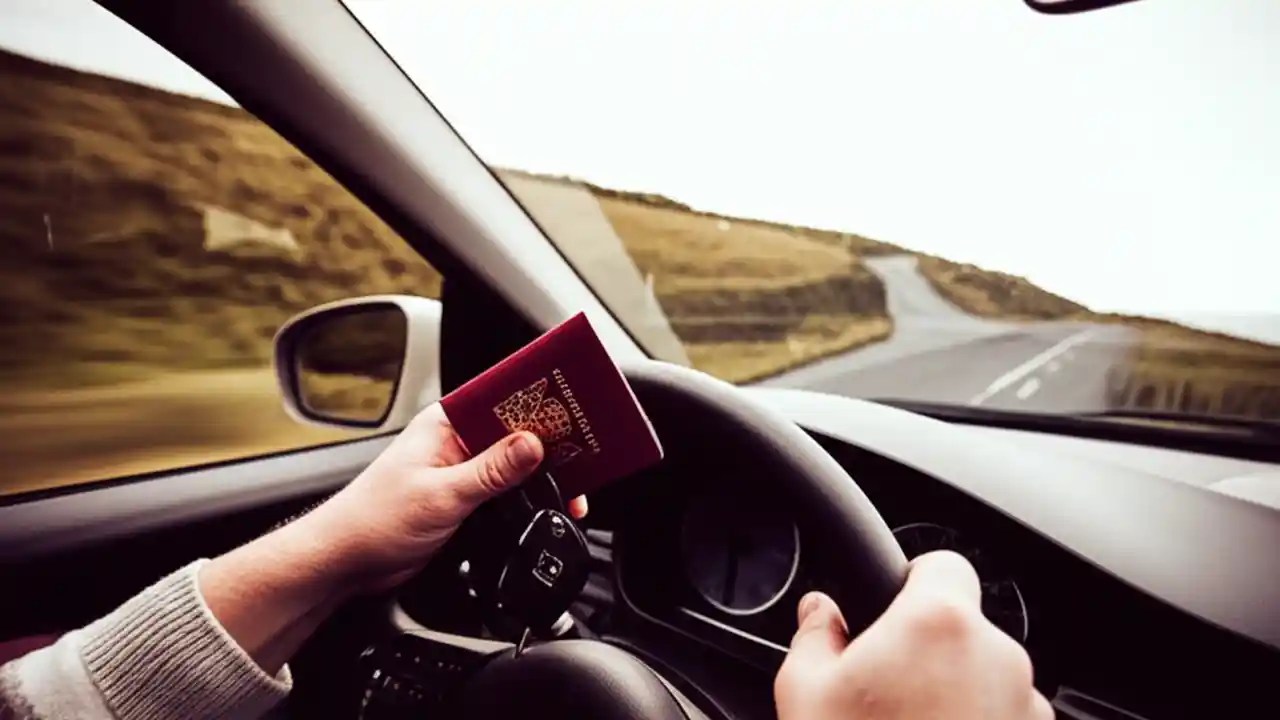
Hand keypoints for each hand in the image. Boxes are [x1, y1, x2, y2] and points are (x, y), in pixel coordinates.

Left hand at [302, 402, 586, 592]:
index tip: (574, 400)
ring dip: (545, 472)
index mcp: (447, 423)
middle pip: (517, 428)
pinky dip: (531, 497)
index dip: (540, 395)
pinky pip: (510, 490)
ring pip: (518, 462)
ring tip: (578, 484)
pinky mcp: (467, 499)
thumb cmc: (374, 520)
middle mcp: (458, 441)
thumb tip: (534, 445)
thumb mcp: (441, 494)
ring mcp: (464, 469)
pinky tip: (551, 506)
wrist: (347, 562)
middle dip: (553, 438)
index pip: (502, 395)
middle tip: (591, 447)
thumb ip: (491, 471)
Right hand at [774, 551, 1050, 719]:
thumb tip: (821, 613)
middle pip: (963, 629)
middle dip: (926, 652)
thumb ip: (815, 636)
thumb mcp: (805, 693)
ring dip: (954, 696)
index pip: (942, 563)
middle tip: (880, 692)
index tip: (889, 607)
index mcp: (939, 623)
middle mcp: (999, 658)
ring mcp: (1026, 711)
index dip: (912, 580)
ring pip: (986, 680)